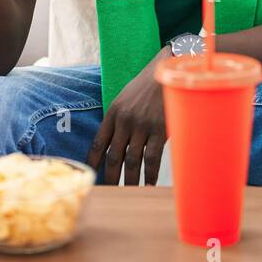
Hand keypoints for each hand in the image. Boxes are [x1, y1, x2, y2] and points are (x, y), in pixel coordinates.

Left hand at [87, 46, 171, 185]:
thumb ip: (120, 118)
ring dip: (129, 180)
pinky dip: (149, 174)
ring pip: (131, 160)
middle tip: (108, 192)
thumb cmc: (149, 84)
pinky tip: (149, 184)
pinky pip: (152, 158)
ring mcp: (142, 125)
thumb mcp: (127, 97)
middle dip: (110, 177)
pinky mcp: (160, 129)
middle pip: (113, 156)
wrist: (170, 68)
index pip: (98, 143)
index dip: (93, 162)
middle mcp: (124, 120)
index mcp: (113, 112)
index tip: (91, 176)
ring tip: (128, 193)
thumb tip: (116, 142)